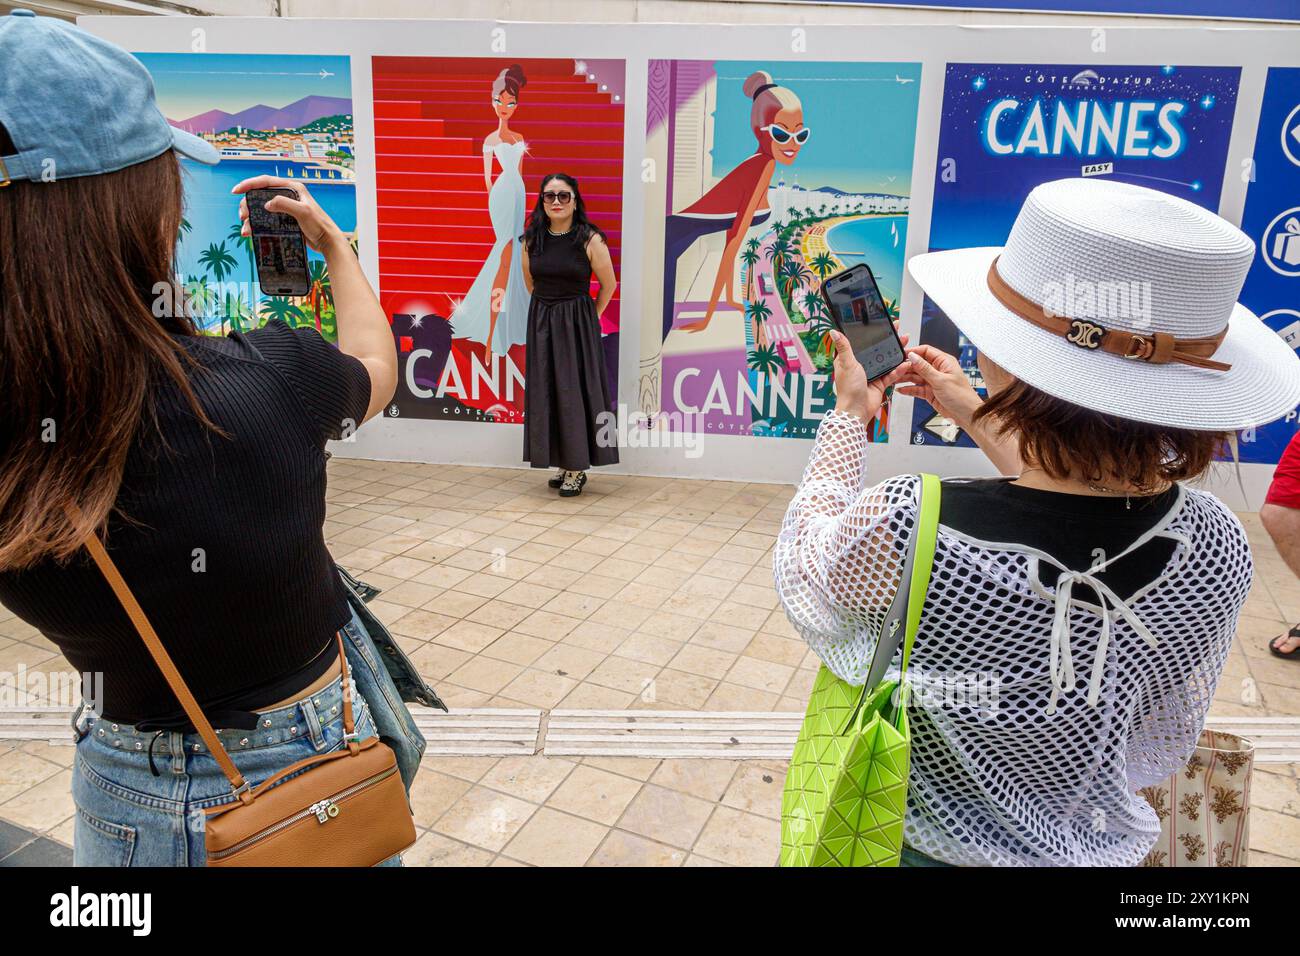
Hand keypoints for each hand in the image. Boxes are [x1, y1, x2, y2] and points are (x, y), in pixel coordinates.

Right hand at [232, 175, 346, 253]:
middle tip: (243, 216)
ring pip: (261, 208)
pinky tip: (252, 231)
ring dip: (251, 217)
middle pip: (260, 195)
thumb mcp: (303, 212)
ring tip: (246, 229)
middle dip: (248, 205)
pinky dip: (258, 224)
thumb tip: (267, 203)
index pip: (266, 181)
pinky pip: (267, 218)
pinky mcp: (286, 219)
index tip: (236, 191)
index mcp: (292, 188)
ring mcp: (286, 207)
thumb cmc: (320, 225)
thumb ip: (285, 204)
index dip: (249, 184)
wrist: (328, 241)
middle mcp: (288, 195)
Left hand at [830, 326, 910, 424]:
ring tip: (906, 345)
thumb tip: (833, 331)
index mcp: (850, 359)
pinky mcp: (880, 383)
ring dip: (897, 353)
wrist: (857, 410)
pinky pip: (892, 374)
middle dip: (889, 341)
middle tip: (899, 332)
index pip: (862, 342)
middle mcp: (861, 365)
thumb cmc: (848, 388)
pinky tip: (906, 363)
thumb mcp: (846, 363)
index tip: (883, 324)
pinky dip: (899, 369)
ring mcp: (872, 374)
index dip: (872, 333)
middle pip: (878, 350)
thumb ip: (844, 347)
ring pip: (887, 360)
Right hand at [894, 343, 981, 430]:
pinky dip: (908, 389)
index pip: (926, 351)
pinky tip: (900, 389)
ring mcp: (933, 381)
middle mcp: (938, 370)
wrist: (966, 415)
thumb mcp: (940, 380)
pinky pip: (916, 388)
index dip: (913, 352)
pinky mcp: (929, 392)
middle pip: (918, 364)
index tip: (901, 355)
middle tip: (895, 369)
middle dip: (906, 366)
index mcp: (944, 362)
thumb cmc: (961, 396)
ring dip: (905, 378)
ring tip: (894, 379)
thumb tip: (913, 356)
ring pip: (915, 376)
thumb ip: (924, 368)